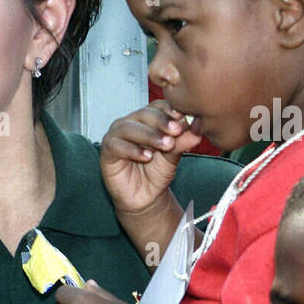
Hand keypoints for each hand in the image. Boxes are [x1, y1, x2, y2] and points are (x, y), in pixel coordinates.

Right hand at [100, 100, 202, 216]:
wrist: (145, 197)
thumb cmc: (157, 172)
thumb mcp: (173, 156)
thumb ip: (182, 142)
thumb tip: (197, 130)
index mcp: (147, 118)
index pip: (158, 106)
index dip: (170, 110)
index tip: (183, 116)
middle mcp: (130, 122)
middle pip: (144, 114)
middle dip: (161, 122)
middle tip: (176, 131)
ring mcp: (116, 135)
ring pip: (130, 128)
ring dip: (149, 135)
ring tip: (165, 145)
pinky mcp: (106, 151)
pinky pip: (117, 146)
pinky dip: (132, 150)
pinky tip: (146, 156)